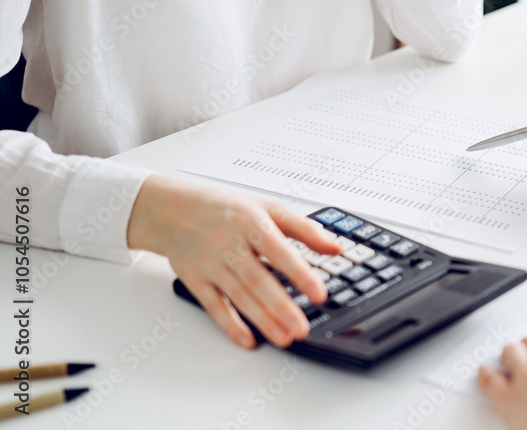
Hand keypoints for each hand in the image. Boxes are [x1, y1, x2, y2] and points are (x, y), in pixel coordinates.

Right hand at [127, 175, 341, 348]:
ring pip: (239, 296)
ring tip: (285, 338)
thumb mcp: (267, 208)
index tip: (319, 293)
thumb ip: (303, 229)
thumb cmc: (225, 208)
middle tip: (302, 328)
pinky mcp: (195, 280)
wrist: (171, 210)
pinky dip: (229, 324)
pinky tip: (247, 340)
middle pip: (258, 280)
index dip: (300, 274)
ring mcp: (210, 264)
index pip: (279, 251)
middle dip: (281, 307)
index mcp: (250, 223)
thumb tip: (335, 247)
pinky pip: (213, 306)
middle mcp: (229, 245)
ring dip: (262, 319)